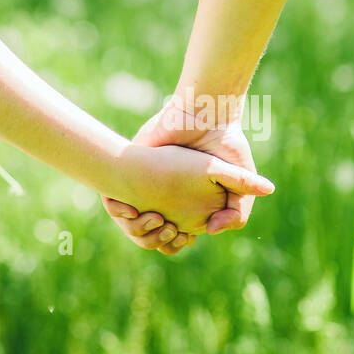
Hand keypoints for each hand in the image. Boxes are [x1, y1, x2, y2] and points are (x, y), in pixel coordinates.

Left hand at [103, 96, 261, 253]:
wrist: (206, 113)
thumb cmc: (226, 144)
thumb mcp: (240, 180)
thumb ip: (238, 210)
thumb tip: (211, 231)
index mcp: (190, 200)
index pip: (175, 234)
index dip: (177, 241)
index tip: (184, 237)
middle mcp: (167, 193)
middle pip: (150, 230)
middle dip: (154, 236)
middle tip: (167, 229)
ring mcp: (149, 180)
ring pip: (130, 219)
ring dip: (135, 227)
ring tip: (153, 217)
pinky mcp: (133, 166)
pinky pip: (113, 196)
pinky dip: (117, 208)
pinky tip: (129, 209)